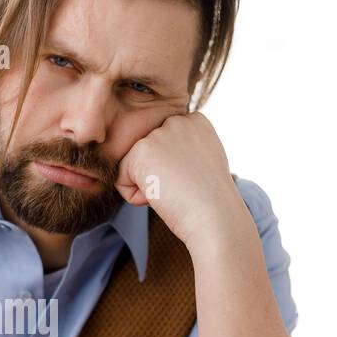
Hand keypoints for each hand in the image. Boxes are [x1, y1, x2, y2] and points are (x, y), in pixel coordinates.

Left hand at [114, 111, 247, 249]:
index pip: (162, 148)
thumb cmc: (212, 201)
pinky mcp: (140, 151)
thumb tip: (161, 160)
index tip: (194, 181)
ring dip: (148, 188)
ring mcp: (158, 133)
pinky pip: (121, 180)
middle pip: (147, 156)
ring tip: (175, 191)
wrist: (215, 216)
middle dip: (159, 178)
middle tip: (184, 188)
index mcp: (195, 121)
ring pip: (132, 167)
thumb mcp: (203, 163)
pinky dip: (136, 197)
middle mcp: (176, 120)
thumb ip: (183, 152)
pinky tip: (161, 195)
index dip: (174, 173)